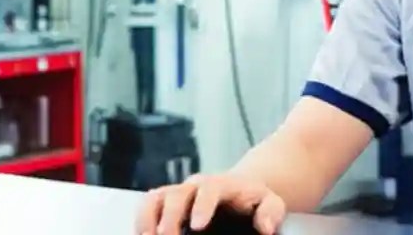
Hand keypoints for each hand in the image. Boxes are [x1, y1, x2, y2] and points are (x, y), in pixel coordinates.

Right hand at [134, 173, 286, 234]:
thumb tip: (265, 227)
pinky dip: (142, 220)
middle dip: (170, 217)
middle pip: (177, 195)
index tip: (198, 225)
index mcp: (221, 184)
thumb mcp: (271, 202)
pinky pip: (148, 205)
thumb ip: (271, 212)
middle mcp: (195, 186)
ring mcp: (178, 193)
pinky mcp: (166, 202)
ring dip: (149, 219)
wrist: (240, 190)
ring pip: (156, 198)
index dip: (202, 206)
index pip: (209, 189)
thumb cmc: (254, 200)